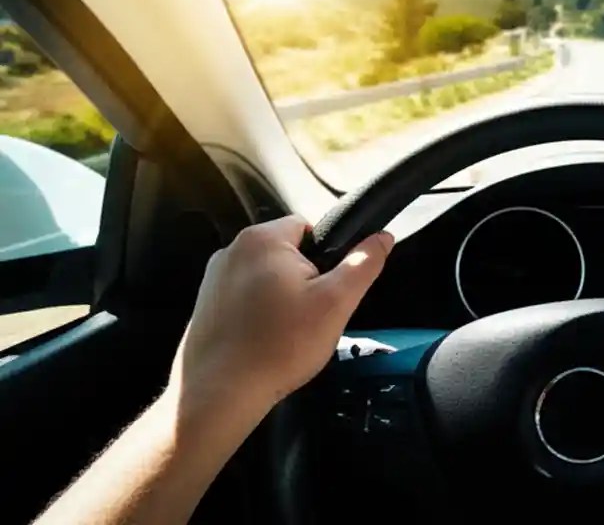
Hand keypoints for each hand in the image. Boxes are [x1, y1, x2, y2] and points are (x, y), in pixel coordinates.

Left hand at [169, 216, 392, 411]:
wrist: (221, 393)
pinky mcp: (205, 304)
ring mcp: (213, 278)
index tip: (327, 290)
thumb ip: (363, 264)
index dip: (327, 257)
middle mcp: (232, 250)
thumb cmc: (280, 345)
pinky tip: (265, 340)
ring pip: (266, 277)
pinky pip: (245, 298)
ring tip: (287, 333)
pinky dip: (259, 313)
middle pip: (287, 253)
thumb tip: (382, 238)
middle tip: (311, 316)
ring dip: (281, 297)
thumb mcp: (336, 303)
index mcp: (262, 239)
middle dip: (304, 280)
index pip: (308, 227)